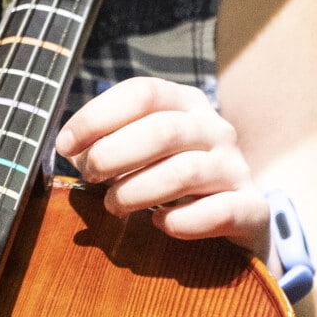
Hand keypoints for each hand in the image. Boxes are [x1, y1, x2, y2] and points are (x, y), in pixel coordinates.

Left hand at [54, 77, 269, 252]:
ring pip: (185, 171)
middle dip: (114, 154)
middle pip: (163, 130)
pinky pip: (217, 212)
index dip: (98, 116)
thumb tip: (71, 151)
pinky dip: (180, 222)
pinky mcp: (252, 207)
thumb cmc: (170, 180)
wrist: (235, 219)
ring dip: (138, 191)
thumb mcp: (141, 153)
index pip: (143, 92)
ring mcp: (236, 167)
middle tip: (91, 177)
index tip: (65, 145)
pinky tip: (160, 224)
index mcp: (185, 103)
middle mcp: (215, 128)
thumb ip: (106, 145)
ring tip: (114, 205)